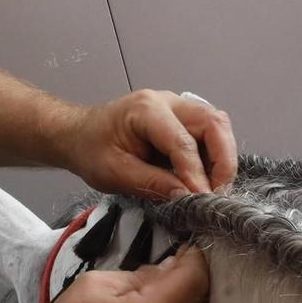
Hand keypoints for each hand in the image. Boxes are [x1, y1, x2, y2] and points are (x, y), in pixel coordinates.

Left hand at [67, 90, 236, 199]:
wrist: (79, 134)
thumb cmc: (91, 149)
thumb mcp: (115, 173)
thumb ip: (152, 184)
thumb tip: (186, 196)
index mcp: (146, 110)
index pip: (183, 142)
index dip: (196, 175)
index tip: (201, 200)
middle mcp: (168, 101)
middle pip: (213, 123)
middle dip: (223, 160)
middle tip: (218, 193)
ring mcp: (178, 107)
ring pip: (218, 125)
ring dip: (223, 157)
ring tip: (215, 188)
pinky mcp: (182, 118)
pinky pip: (210, 132)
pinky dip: (215, 155)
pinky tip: (207, 178)